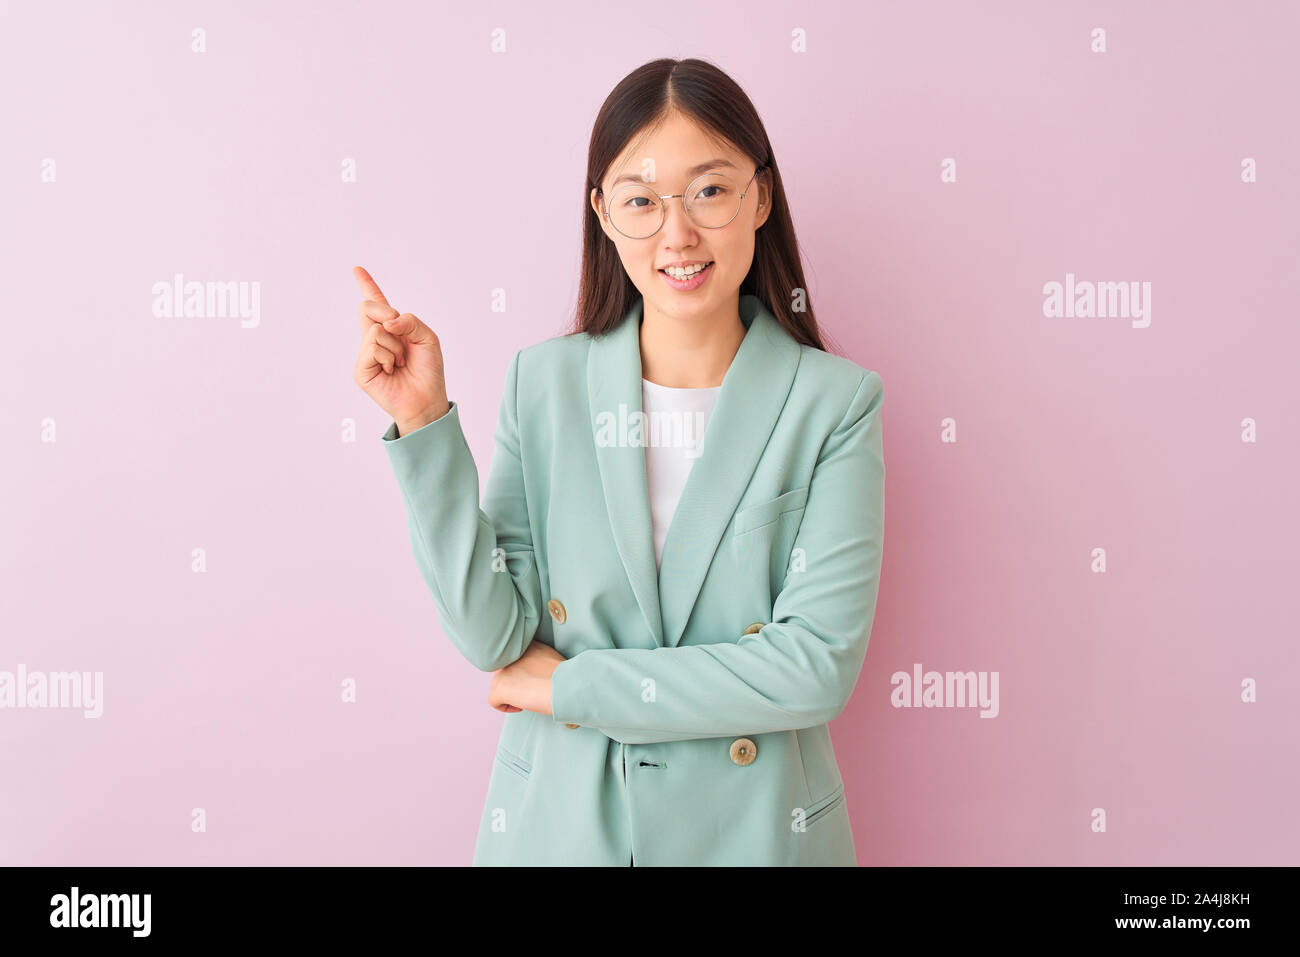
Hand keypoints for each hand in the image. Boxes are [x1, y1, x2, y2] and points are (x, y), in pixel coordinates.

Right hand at [352, 266, 449, 433]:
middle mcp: (375, 338)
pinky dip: (388, 357)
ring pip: (375, 330)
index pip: (377, 303)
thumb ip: (410, 321)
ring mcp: (366, 353)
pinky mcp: (361, 369)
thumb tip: (387, 322)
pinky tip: (392, 370)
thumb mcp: (428, 339)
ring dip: (395, 346)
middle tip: (402, 337)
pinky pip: (372, 347)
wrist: (426, 399)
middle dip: (388, 314)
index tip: (357, 269)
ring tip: (400, 362)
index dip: (367, 285)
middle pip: (368, 307)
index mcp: (392, 329)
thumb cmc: (428, 370)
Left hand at [488, 640, 567, 714]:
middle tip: (532, 688)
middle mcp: (508, 656)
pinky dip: (507, 707)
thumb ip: (534, 655)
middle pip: (503, 672)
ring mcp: (502, 672)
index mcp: (522, 645)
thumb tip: (529, 666)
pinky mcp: (499, 688)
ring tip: (530, 696)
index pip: (512, 659)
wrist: (564, 685)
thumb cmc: (563, 675)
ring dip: (512, 694)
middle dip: (515, 682)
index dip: (521, 671)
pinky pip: (494, 701)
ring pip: (498, 686)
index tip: (534, 678)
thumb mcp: (548, 655)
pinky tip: (522, 705)